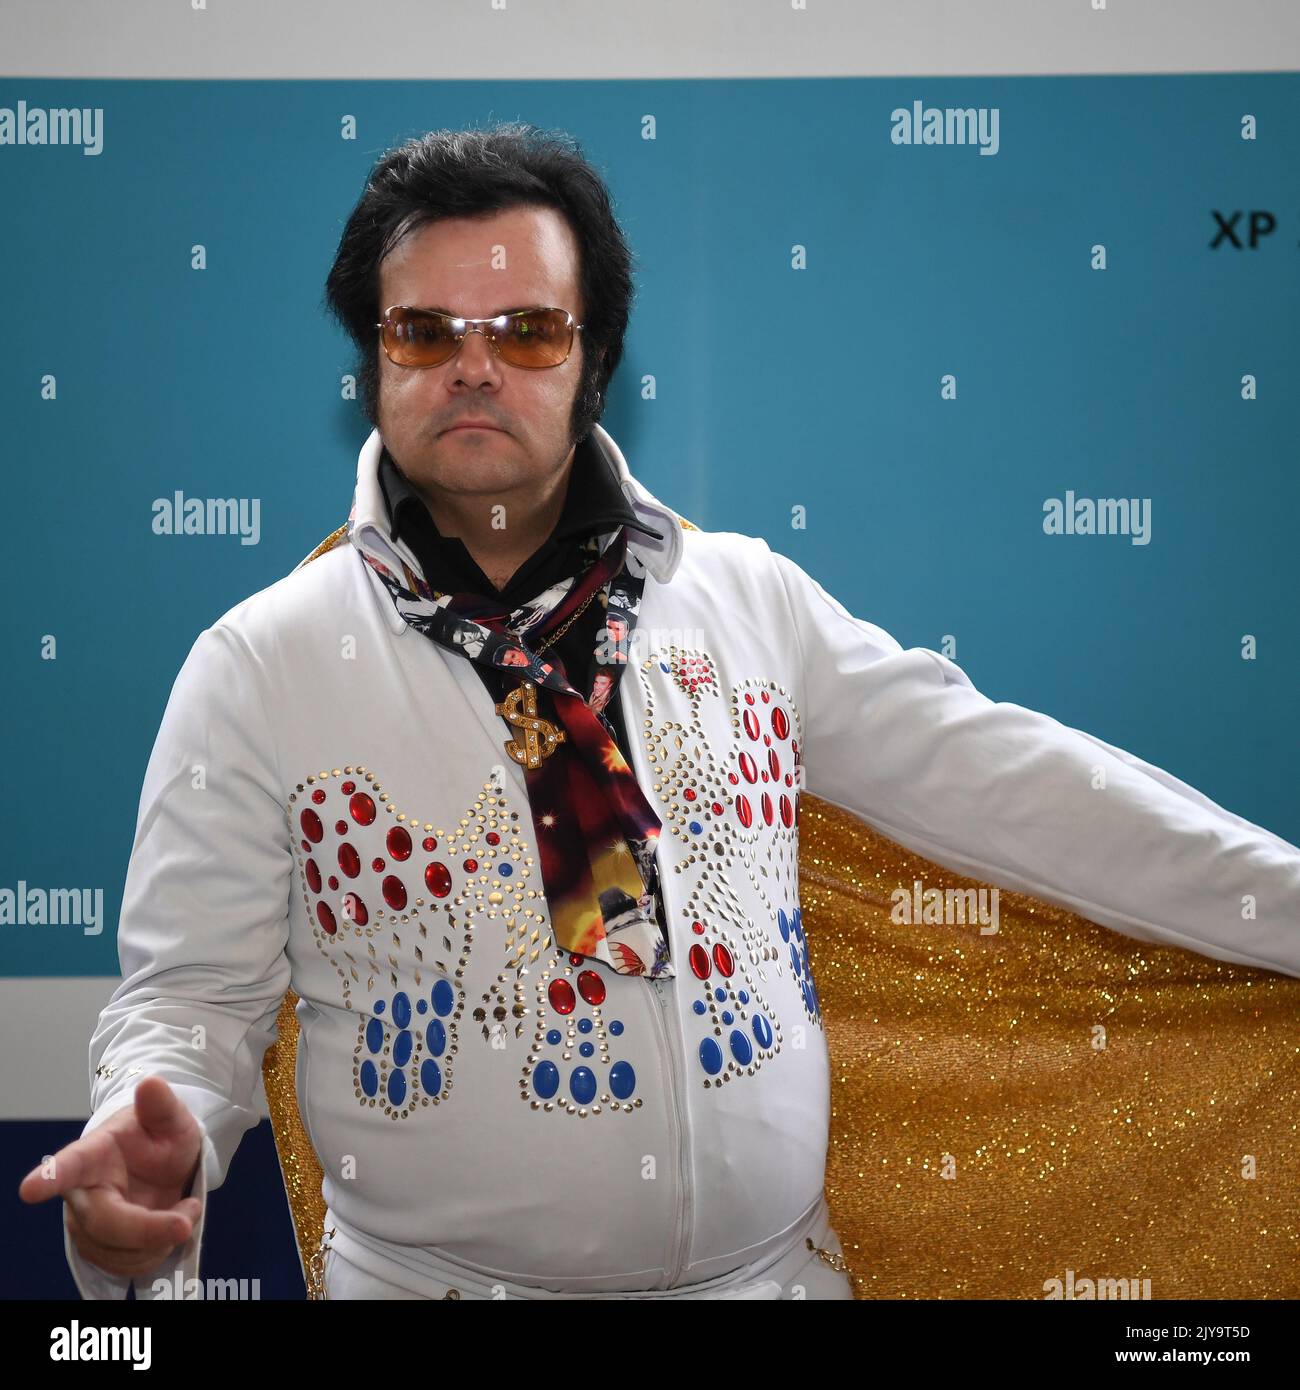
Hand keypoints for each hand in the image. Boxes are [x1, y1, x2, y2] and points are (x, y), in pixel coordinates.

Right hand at [18, 1075, 203, 1279]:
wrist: (162, 1165)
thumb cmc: (158, 1138)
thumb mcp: (170, 1118)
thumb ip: (161, 1104)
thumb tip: (151, 1082)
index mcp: (91, 1156)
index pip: (68, 1166)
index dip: (50, 1177)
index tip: (31, 1188)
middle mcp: (81, 1194)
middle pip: (106, 1224)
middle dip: (149, 1228)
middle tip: (189, 1219)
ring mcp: (87, 1226)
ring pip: (120, 1252)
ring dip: (160, 1240)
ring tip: (182, 1211)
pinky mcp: (100, 1250)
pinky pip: (127, 1266)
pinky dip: (156, 1253)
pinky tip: (168, 1229)